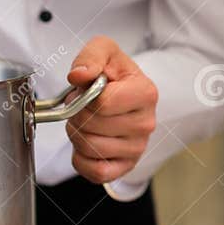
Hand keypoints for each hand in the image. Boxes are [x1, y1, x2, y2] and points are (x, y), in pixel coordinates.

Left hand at [65, 36, 157, 183]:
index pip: (103, 103)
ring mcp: (138, 147)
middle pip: (93, 126)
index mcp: (146, 93)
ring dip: (77, 134)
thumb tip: (78, 76)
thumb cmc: (114, 74)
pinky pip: (96, 172)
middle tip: (82, 106)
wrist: (122, 93)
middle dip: (77, 114)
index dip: (84, 97)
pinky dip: (82, 159)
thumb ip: (91, 56)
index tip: (86, 90)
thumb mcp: (104, 51)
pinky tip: (87, 143)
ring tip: (86, 121)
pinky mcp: (126, 167)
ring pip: (91, 148)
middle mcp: (146, 123)